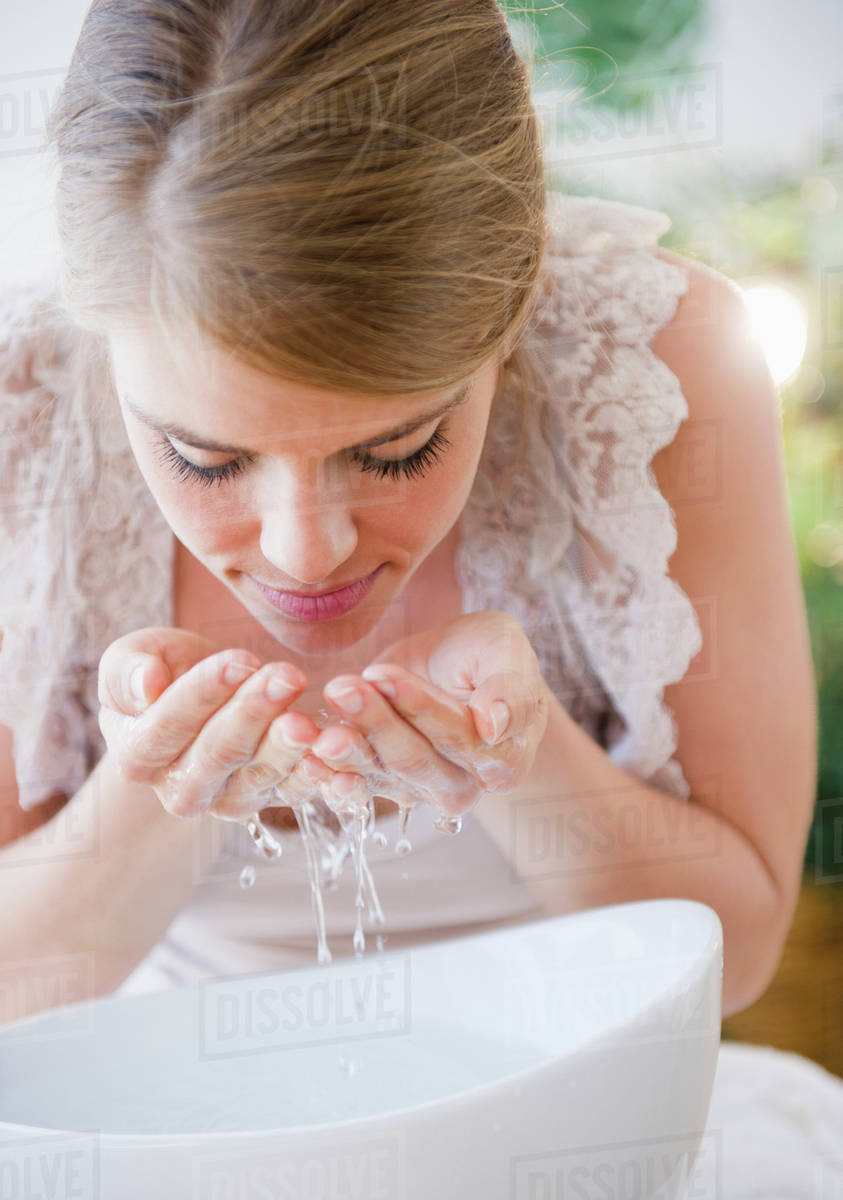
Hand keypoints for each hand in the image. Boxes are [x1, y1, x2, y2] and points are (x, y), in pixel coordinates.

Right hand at [96, 626, 329, 818]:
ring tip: (308, 716)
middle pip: (217, 753)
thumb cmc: (167, 670)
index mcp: (136, 756)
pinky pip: (294, 792)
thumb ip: (127, 670)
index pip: (165, 729)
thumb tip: (146, 686)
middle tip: (287, 677)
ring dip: (286, 744)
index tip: (239, 660)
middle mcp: (179, 789)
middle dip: (254, 711)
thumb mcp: (135, 656)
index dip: (202, 694)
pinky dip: (315, 776)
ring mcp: (227, 799)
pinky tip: (329, 752)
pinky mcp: (270, 798)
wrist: (208, 690)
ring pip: (258, 774)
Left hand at [302, 610, 549, 821]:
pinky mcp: (380, 782)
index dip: (421, 708)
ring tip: (314, 712)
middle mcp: (461, 785)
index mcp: (502, 758)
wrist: (456, 666)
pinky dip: (325, 772)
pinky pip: (351, 785)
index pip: (460, 738)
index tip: (385, 677)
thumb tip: (496, 727)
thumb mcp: (506, 651)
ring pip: (377, 772)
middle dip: (374, 722)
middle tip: (340, 687)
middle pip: (413, 760)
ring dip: (343, 744)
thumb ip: (511, 688)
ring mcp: (417, 789)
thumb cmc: (487, 655)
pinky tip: (303, 750)